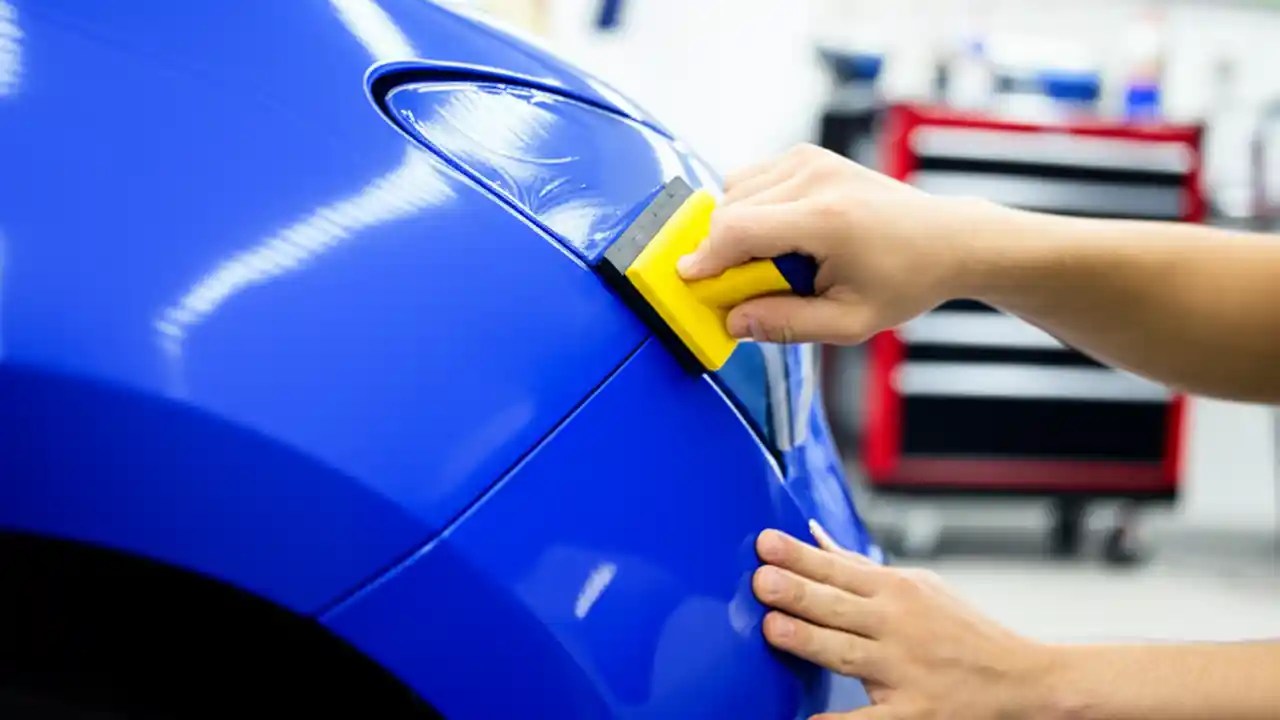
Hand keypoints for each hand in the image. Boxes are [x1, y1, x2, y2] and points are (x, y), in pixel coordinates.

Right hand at [677, 144, 1012, 344]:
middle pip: (727, 210)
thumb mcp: (848, 323)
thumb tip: (732, 322)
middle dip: (723, 252)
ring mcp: (810, 159)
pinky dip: (749, 210)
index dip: (704, 258)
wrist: (948, 238)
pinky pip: (749, 180)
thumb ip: (785, 324)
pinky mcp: (807, 154)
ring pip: (732, 192)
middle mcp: (814, 178)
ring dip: (735, 230)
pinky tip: (779, 236)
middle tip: (748, 287)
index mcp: (825, 219)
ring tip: (774, 261)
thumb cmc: (905, 280)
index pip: (737, 229)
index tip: (688, 281)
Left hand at [753, 523, 1053, 718]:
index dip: (800, 556)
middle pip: (839, 607)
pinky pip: (870, 719)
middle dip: (800, 591)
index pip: (838, 569)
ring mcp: (905, 671)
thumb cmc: (963, 630)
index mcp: (897, 591)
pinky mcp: (914, 713)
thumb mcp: (919, 586)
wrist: (1024, 679)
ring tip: (773, 627)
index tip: (764, 543)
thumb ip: (860, 567)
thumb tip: (813, 534)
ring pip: (848, 654)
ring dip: (811, 640)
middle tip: (761, 579)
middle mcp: (899, 626)